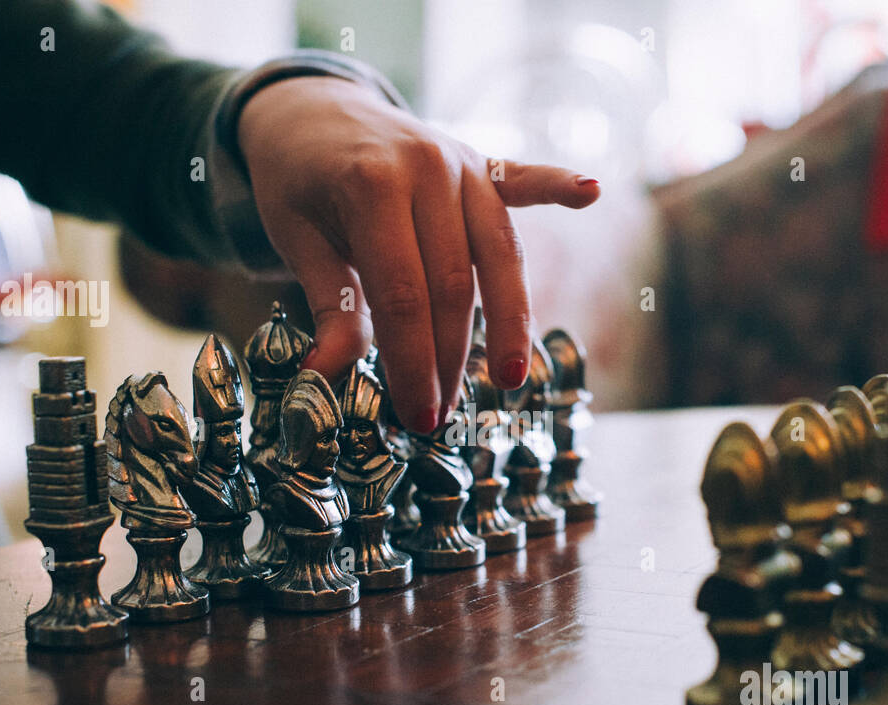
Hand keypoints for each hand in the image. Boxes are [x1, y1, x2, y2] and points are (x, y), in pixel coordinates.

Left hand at [238, 75, 599, 432]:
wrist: (310, 107)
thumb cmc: (299, 181)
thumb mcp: (296, 240)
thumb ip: (329, 305)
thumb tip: (326, 376)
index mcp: (372, 186)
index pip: (404, 295)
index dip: (414, 362)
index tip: (418, 414)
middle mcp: (427, 168)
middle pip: (454, 284)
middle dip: (452, 357)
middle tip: (445, 413)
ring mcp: (460, 161)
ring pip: (498, 255)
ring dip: (509, 321)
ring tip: (510, 376)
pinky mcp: (482, 160)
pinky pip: (524, 180)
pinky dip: (558, 185)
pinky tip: (591, 192)